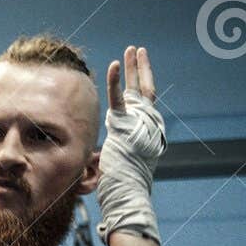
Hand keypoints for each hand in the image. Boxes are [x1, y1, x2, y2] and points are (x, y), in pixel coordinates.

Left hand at [96, 45, 165, 244]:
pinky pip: (119, 98)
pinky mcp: (127, 125)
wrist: (127, 196)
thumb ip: (112, 154)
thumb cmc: (119, 189)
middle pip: (145, 92)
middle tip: (138, 52)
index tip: (134, 74)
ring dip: (135, 67)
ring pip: (138, 89)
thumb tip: (97, 161)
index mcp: (147, 134)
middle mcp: (148, 126)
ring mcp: (140, 125)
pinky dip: (116, 81)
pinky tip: (115, 64)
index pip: (143, 106)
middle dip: (141, 70)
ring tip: (132, 49)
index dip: (139, 88)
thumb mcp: (117, 165)